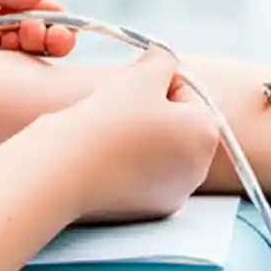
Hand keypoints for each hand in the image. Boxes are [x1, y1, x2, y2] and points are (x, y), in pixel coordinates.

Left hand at [0, 0, 76, 87]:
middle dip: (53, 34)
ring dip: (39, 52)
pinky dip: (18, 75)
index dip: (51, 10)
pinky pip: (1, 77)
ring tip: (39, 47)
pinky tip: (24, 73)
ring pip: (23, 54)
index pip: (32, 1)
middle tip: (55, 40)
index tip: (56, 19)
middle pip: (34, 29)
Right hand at [32, 47, 220, 222]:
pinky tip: (106, 158)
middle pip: (178, 125)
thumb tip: (164, 60)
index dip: (157, 84)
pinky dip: (130, 164)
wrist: (65, 170)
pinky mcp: (149, 210)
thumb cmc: (108, 120)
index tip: (131, 90)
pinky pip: (145, 176)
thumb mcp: (142, 74)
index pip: (187, 93)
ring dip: (141, 138)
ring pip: (161, 151)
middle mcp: (199, 169)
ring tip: (110, 134)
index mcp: (205, 134)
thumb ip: (163, 60)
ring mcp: (174, 193)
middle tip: (119, 109)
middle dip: (153, 112)